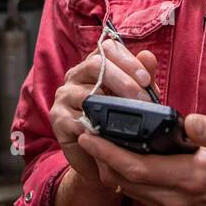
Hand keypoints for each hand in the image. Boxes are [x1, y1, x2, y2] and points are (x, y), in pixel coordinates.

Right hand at [50, 41, 157, 183]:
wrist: (98, 157)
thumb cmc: (115, 122)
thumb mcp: (134, 99)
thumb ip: (142, 78)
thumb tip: (148, 55)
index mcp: (95, 65)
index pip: (108, 48)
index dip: (128, 60)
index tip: (146, 80)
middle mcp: (76, 75)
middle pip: (95, 64)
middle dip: (123, 81)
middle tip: (143, 100)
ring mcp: (64, 95)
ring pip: (86, 92)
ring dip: (112, 106)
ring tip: (130, 118)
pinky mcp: (58, 118)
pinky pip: (76, 119)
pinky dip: (95, 127)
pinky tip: (108, 134)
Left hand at [78, 112, 205, 205]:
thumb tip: (190, 121)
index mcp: (187, 178)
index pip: (136, 167)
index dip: (107, 152)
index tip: (88, 134)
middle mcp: (171, 197)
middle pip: (121, 179)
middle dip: (97, 156)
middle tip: (82, 130)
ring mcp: (166, 205)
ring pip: (124, 187)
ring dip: (105, 165)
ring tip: (93, 139)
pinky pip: (133, 191)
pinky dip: (118, 174)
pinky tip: (114, 154)